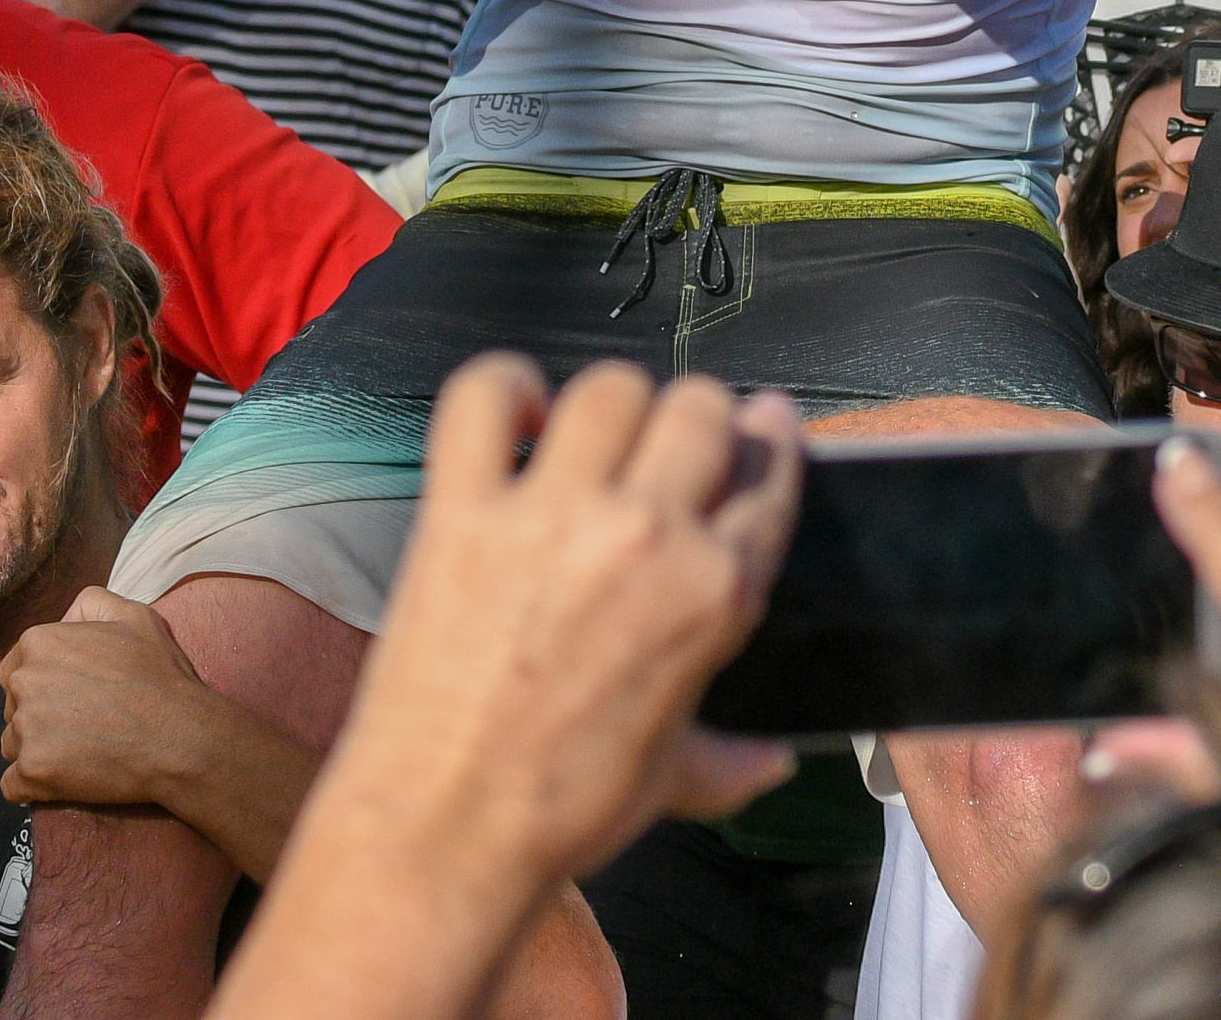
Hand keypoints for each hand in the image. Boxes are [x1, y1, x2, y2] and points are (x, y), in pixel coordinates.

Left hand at [1, 589, 244, 808]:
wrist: (179, 736)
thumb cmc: (159, 677)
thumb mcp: (134, 617)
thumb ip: (91, 603)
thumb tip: (66, 617)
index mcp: (39, 643)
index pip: (17, 667)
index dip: (46, 683)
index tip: (76, 695)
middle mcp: (23, 683)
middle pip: (13, 706)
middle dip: (39, 716)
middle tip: (82, 723)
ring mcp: (25, 730)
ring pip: (13, 744)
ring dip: (37, 750)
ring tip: (79, 751)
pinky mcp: (31, 771)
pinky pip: (13, 784)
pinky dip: (34, 785)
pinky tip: (66, 777)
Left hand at [319, 355, 801, 885]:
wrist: (448, 833)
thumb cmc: (560, 809)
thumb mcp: (674, 777)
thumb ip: (733, 758)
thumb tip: (772, 761)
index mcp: (714, 593)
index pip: (769, 476)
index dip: (768, 442)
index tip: (761, 425)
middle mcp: (645, 535)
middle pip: (699, 408)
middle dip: (694, 420)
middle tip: (668, 446)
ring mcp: (552, 516)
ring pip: (610, 389)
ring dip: (608, 407)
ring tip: (590, 441)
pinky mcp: (464, 511)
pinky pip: (483, 398)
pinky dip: (500, 391)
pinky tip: (510, 422)